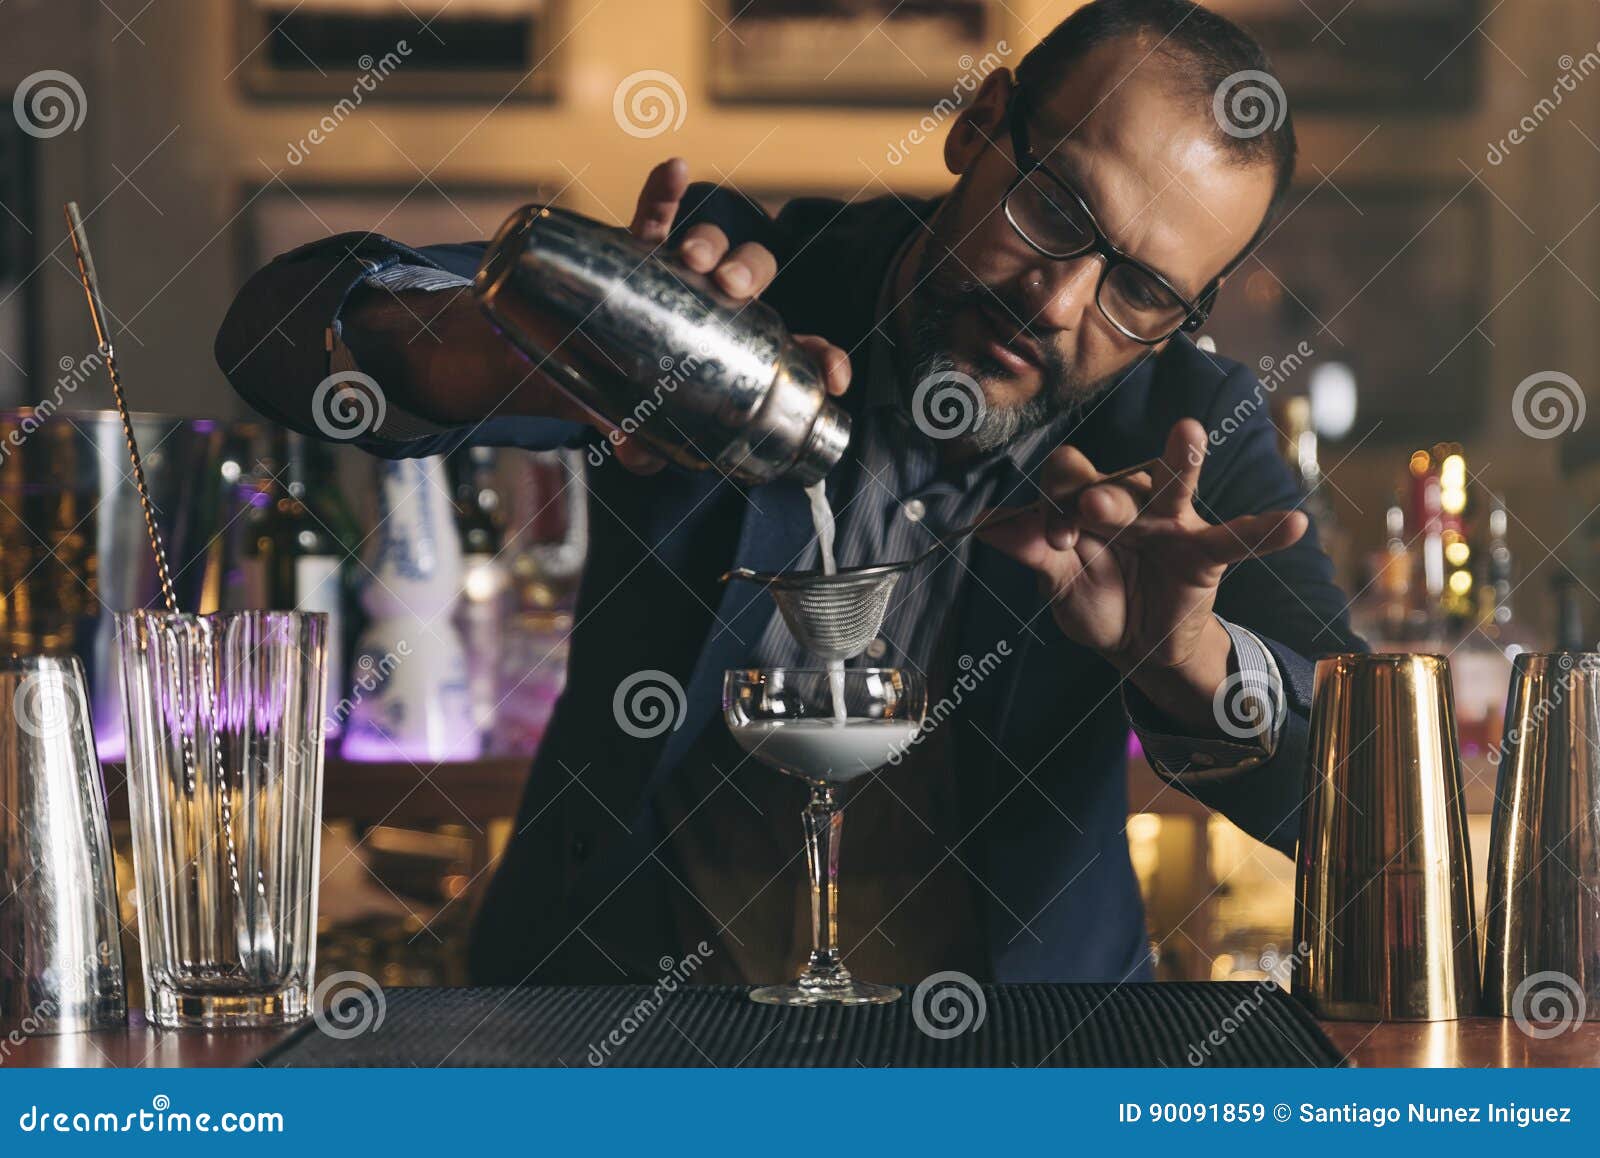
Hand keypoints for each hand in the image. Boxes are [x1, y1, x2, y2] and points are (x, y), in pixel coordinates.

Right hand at [608, 158, 851, 473]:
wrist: (571, 352)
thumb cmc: (625, 388)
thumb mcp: (637, 421)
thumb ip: (639, 439)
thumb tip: (637, 457)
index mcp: (739, 346)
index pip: (792, 345)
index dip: (821, 356)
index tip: (836, 377)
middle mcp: (716, 300)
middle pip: (752, 275)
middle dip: (750, 274)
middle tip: (733, 289)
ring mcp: (678, 271)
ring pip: (709, 244)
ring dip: (710, 242)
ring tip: (692, 255)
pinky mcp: (636, 247)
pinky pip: (652, 214)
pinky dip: (663, 190)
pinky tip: (675, 168)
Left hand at [976, 419, 1306, 731]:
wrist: (1138, 646)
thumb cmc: (1097, 600)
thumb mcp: (1058, 584)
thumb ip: (1032, 551)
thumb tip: (983, 524)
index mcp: (1087, 501)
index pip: (1067, 479)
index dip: (1055, 505)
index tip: (1055, 542)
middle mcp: (1130, 499)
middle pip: (1114, 478)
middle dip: (1100, 496)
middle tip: (1090, 513)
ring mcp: (1170, 521)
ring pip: (1173, 485)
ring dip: (1178, 462)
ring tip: (1188, 433)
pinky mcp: (1204, 552)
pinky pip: (1235, 539)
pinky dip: (1265, 531)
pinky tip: (1296, 522)